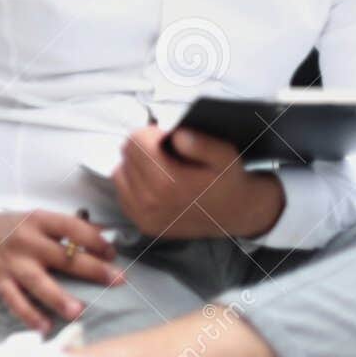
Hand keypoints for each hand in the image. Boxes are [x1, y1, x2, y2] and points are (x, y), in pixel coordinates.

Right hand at [0, 209, 121, 333]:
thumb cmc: (15, 230)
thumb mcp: (38, 221)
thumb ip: (68, 229)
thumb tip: (106, 235)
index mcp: (39, 221)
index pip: (71, 227)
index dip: (94, 240)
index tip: (112, 253)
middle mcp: (26, 240)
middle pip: (62, 256)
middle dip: (92, 269)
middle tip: (117, 281)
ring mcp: (11, 262)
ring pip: (38, 282)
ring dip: (58, 297)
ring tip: (78, 311)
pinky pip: (15, 301)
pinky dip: (29, 314)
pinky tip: (44, 326)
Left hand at [111, 125, 283, 239]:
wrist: (235, 213)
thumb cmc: (226, 180)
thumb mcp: (224, 155)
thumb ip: (201, 143)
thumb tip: (176, 135)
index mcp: (167, 183)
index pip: (136, 141)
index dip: (151, 132)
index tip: (165, 136)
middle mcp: (151, 202)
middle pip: (127, 154)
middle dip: (143, 146)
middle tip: (164, 151)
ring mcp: (144, 216)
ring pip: (120, 172)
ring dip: (136, 164)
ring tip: (160, 166)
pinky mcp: (142, 224)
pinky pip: (122, 192)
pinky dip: (133, 182)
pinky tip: (154, 181)